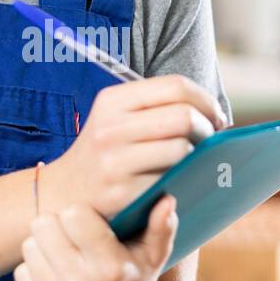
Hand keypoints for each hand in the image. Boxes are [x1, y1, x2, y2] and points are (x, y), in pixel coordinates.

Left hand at [13, 193, 179, 280]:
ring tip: (66, 254)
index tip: (91, 223)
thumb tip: (167, 199)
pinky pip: (20, 273)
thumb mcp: (154, 253)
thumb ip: (161, 225)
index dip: (81, 213)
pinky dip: (35, 270)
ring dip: (44, 246)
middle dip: (57, 224)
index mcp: (110, 267)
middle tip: (72, 234)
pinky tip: (57, 274)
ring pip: (29, 247)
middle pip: (43, 225)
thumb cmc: (139, 278)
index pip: (72, 214)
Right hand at [39, 73, 226, 219]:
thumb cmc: (103, 152)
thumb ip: (154, 107)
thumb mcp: (114, 118)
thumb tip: (211, 112)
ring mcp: (115, 162)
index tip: (215, 116)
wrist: (64, 193)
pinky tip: (178, 179)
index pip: (175, 87)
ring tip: (193, 159)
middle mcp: (111, 128)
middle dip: (207, 128)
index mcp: (112, 101)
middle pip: (183, 117)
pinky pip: (171, 180)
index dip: (205, 100)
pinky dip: (181, 180)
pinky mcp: (123, 193)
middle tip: (210, 139)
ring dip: (197, 156)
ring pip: (182, 149)